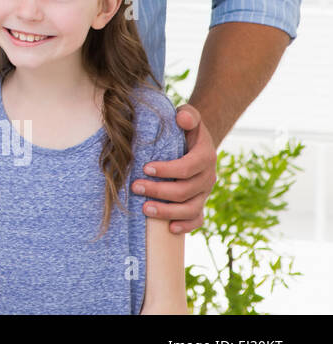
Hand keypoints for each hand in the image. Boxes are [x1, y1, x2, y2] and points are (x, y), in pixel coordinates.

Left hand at [131, 104, 216, 233]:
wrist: (195, 143)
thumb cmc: (185, 128)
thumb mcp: (189, 116)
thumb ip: (188, 114)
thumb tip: (182, 118)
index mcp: (205, 157)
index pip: (188, 167)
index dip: (168, 170)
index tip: (145, 168)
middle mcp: (208, 177)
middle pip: (185, 190)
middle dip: (159, 190)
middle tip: (135, 187)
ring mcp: (204, 193)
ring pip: (190, 208)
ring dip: (167, 211)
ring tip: (144, 209)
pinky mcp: (199, 203)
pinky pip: (197, 219)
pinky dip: (185, 226)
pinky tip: (169, 228)